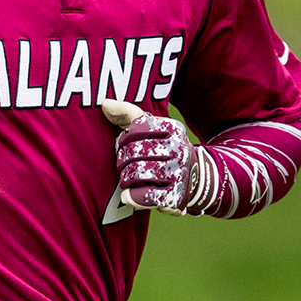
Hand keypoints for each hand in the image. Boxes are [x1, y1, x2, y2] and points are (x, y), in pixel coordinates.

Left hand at [100, 99, 214, 215]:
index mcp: (173, 128)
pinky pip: (147, 196)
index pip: (136, 128)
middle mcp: (179, 149)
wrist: (194, 176)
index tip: (124, 144)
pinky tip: (127, 195)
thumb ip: (128, 113)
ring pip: (137, 172)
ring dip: (125, 177)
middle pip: (134, 151)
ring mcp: (179, 172)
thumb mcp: (151, 127)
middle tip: (123, 164)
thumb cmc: (162, 148)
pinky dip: (132, 196)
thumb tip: (105, 104)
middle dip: (122, 159)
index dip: (123, 138)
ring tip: (127, 177)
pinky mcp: (176, 195)